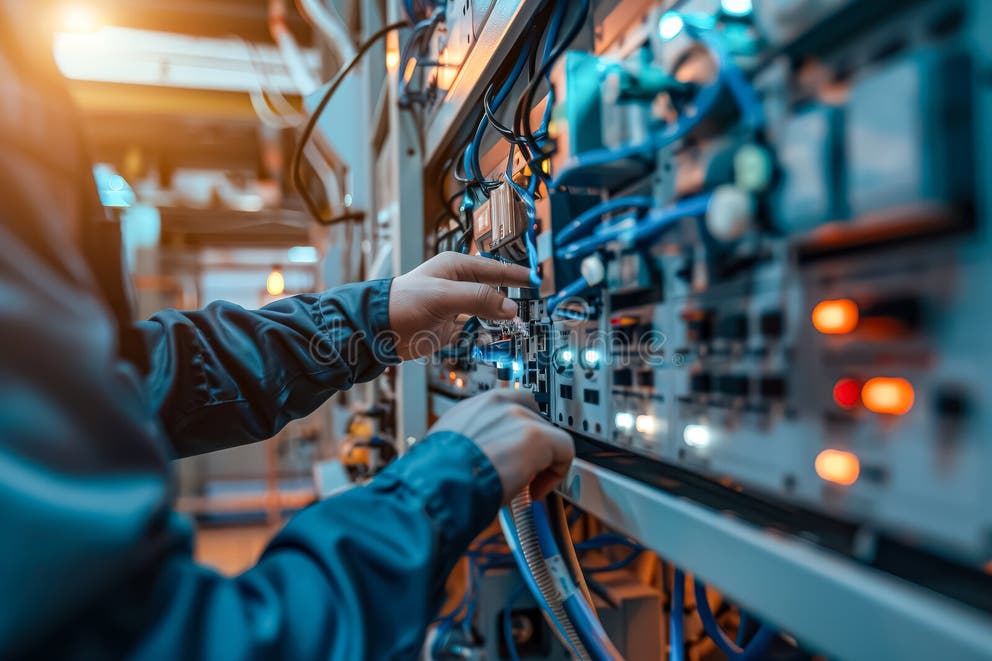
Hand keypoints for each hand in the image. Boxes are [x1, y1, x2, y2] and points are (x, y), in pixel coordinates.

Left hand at [389, 252, 531, 360]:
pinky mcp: (450, 326)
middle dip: (513, 298)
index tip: (537, 280)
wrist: (378, 330)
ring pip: (487, 310)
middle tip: (534, 306)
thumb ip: (478, 299)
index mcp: (456, 267)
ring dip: (502, 317)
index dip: (516, 274)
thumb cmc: (403, 303)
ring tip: (521, 325)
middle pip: (494, 289)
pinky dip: (488, 332)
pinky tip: (499, 336)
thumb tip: (511, 308)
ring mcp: (455, 306)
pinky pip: (477, 328)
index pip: (494, 268)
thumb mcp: (444, 296)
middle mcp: (458, 284)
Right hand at [429, 389, 574, 503]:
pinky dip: (556, 473)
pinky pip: (565, 450)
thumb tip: (476, 462)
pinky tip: (536, 491)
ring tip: (526, 486)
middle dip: (532, 444)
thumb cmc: (433, 476)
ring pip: (549, 434)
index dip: (516, 431)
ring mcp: (518, 416)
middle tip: (522, 470)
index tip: (514, 453)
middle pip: (533, 415)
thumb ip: (468, 445)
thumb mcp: (447, 450)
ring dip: (542, 461)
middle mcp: (497, 404)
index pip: (508, 405)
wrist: (435, 484)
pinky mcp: (536, 436)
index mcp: (473, 406)